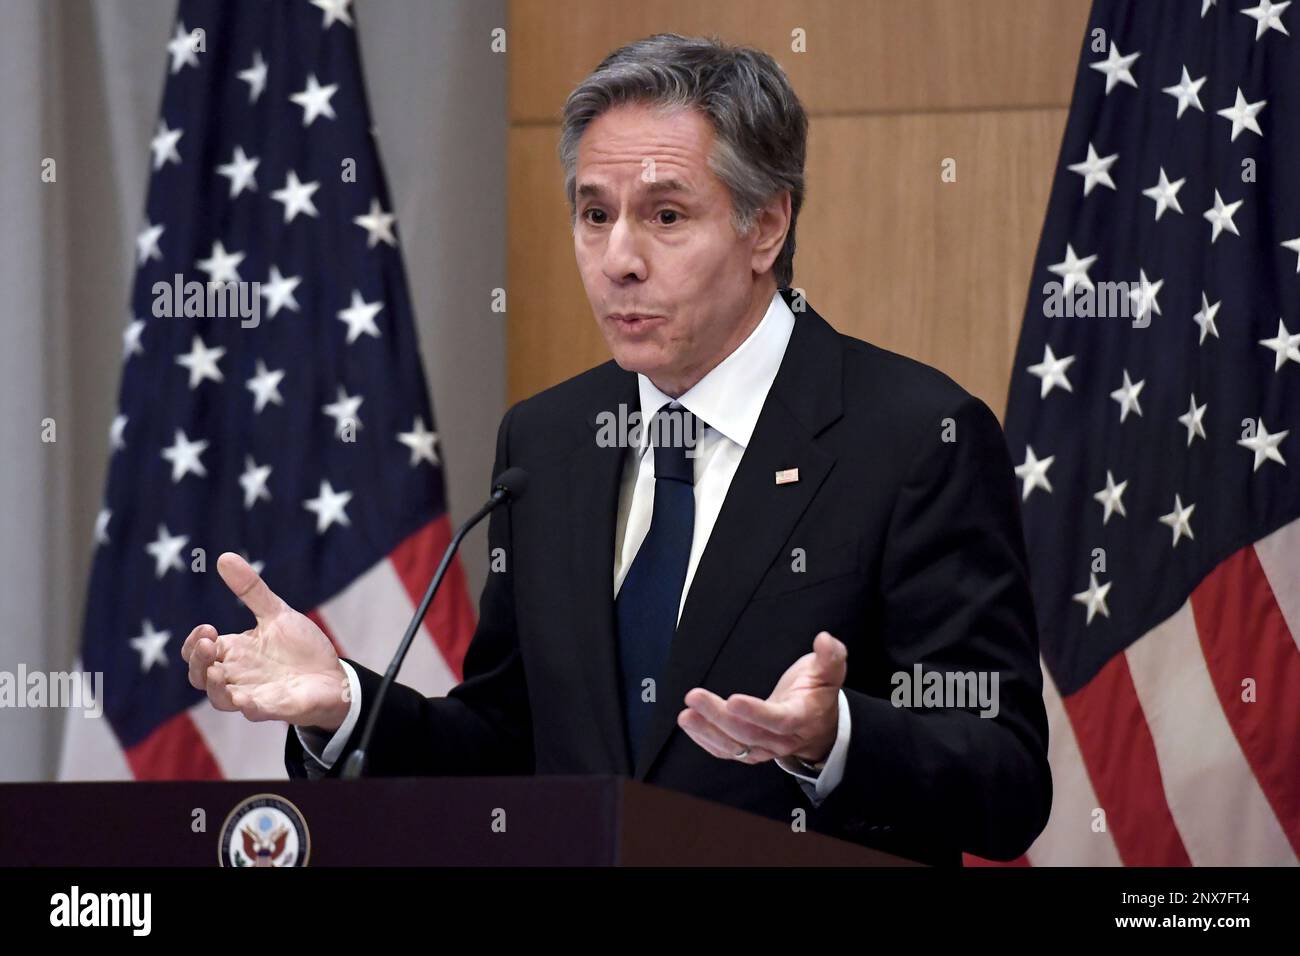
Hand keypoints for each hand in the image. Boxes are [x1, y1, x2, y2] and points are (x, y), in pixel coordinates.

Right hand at [180, 553, 349, 729]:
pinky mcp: (274, 709)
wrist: (333, 676)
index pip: (197, 652)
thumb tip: (224, 557)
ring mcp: (253, 695)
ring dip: (215, 688)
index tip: (208, 628)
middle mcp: (236, 676)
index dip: (194, 642)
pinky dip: (247, 706)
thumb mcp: (276, 613)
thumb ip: (251, 590)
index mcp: (233, 652)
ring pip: (220, 699)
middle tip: (208, 643)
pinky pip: (254, 712)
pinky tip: (245, 699)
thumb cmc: (300, 648)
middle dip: (198, 661)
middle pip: (200, 676)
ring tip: (217, 671)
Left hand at [677, 631, 845, 764]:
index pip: (779, 720)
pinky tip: (690, 726)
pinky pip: (727, 752)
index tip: (733, 700)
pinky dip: (706, 741)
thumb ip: (830, 656)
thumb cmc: (818, 694)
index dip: (756, 713)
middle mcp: (782, 739)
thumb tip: (824, 639)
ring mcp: (765, 748)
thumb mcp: (829, 672)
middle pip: (749, 734)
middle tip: (694, 697)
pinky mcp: (751, 751)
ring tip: (686, 715)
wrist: (820, 726)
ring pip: (735, 746)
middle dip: (719, 717)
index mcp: (802, 717)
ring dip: (707, 731)